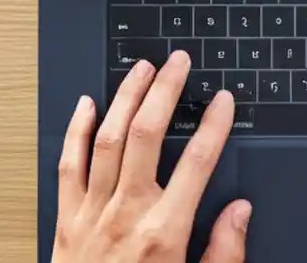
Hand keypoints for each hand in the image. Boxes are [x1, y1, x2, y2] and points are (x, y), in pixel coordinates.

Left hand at [52, 52, 249, 262]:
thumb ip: (224, 253)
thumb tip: (240, 212)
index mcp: (164, 233)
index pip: (197, 162)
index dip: (214, 125)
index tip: (224, 102)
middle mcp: (126, 215)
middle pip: (146, 135)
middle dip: (165, 91)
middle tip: (178, 62)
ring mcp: (92, 214)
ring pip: (107, 139)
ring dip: (125, 97)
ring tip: (141, 68)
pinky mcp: (66, 221)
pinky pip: (68, 165)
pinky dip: (77, 131)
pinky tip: (87, 105)